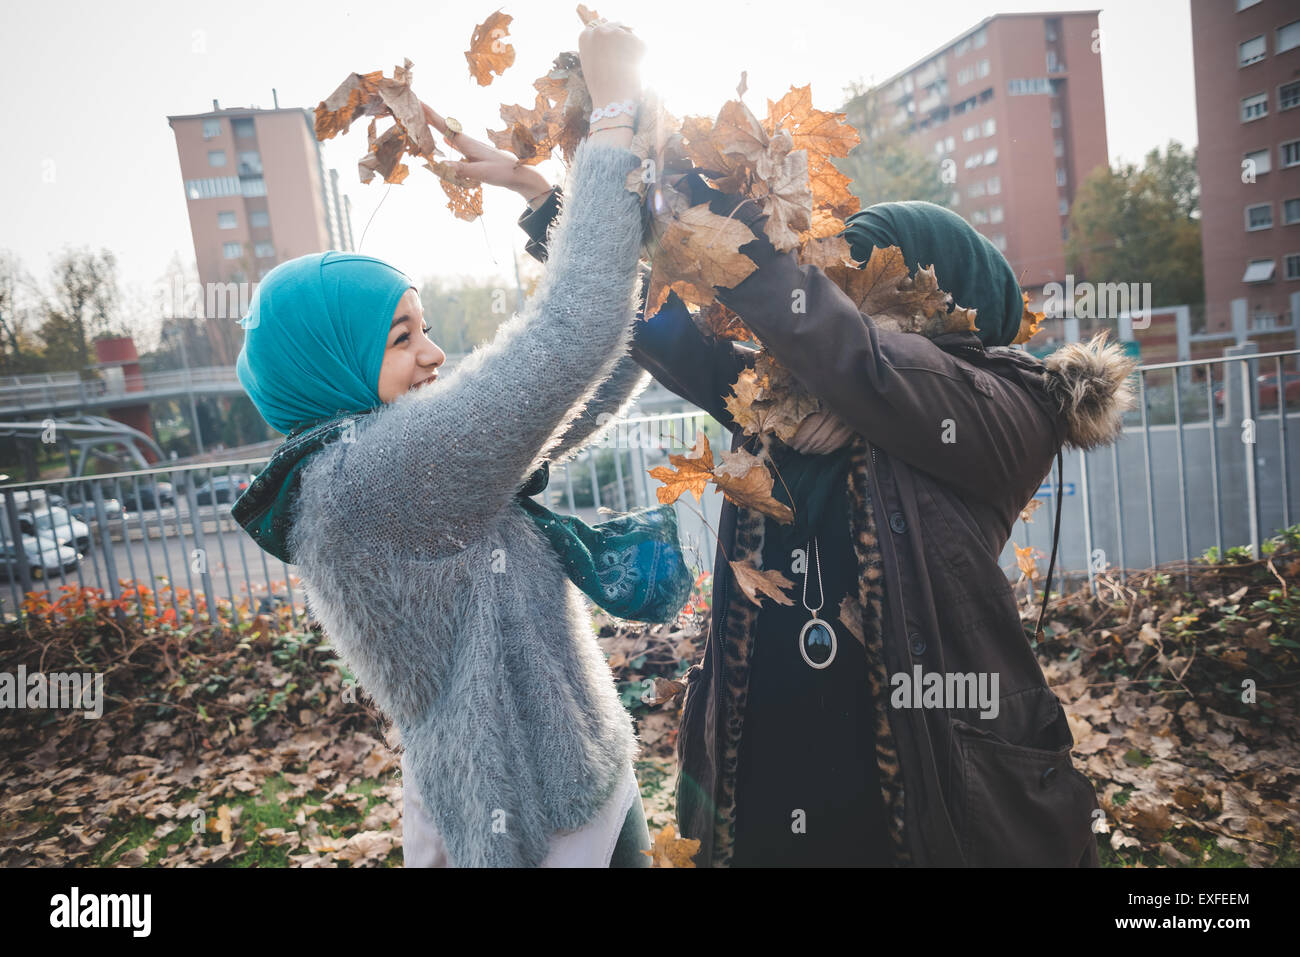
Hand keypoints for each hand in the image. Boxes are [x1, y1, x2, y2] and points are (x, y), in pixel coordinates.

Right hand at [421, 102, 551, 202]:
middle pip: (443, 126)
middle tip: (414, 104)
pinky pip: (455, 145)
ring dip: (436, 127)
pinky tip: (444, 141)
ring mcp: (470, 147)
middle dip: (428, 116)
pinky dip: (446, 141)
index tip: (418, 102)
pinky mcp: (474, 154)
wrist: (519, 174)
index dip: (430, 115)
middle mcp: (467, 142)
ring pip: (448, 134)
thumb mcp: (481, 173)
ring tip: (424, 119)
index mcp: (467, 143)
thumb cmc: (502, 172)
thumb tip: (442, 164)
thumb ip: (461, 169)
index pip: (444, 126)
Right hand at [578, 19, 643, 116]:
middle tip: (623, 63)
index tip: (613, 52)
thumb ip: (597, 46)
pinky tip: (634, 71)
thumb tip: (609, 31)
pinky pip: (641, 46)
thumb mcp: (591, 62)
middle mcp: (601, 30)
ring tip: (625, 71)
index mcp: (586, 35)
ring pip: (630, 37)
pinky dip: (641, 57)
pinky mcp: (636, 41)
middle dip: (622, 42)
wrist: (612, 101)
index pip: (601, 28)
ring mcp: (619, 34)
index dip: (609, 40)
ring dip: (632, 50)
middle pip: (617, 28)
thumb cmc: (601, 87)